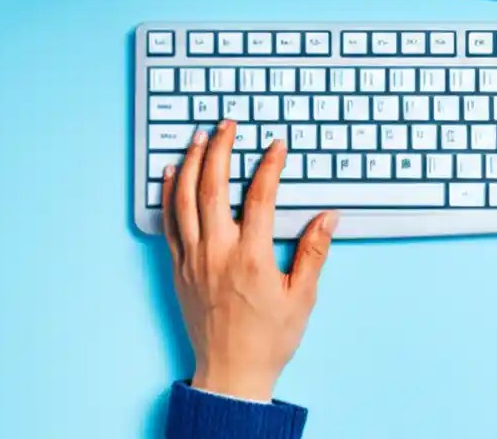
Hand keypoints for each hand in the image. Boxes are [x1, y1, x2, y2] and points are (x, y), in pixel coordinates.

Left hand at [161, 120, 337, 401]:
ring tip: (198, 137)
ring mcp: (193, 259)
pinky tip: (171, 173)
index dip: (269, 165)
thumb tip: (327, 218)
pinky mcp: (178, 268)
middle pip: (213, 187)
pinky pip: (168, 222)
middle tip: (228, 125)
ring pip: (185, 199)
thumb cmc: (268, 338)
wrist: (231, 372)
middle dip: (220, 149)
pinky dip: (168, 193)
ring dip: (190, 163)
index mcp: (251, 257)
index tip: (276, 145)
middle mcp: (217, 252)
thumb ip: (314, 253)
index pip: (260, 196)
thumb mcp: (302, 297)